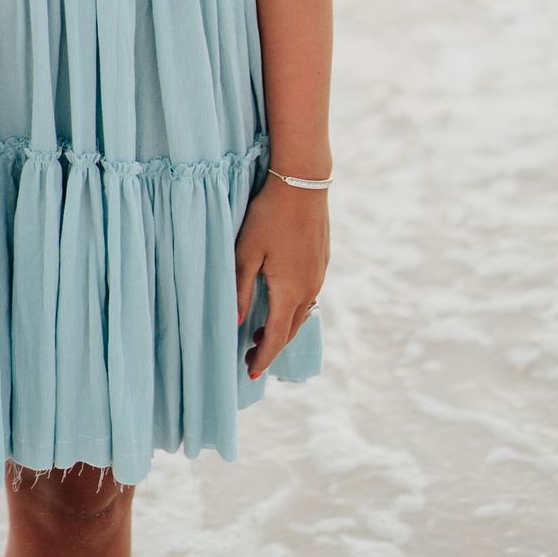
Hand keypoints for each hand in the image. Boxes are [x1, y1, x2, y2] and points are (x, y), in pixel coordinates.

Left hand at [235, 173, 328, 378]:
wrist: (303, 182)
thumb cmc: (269, 216)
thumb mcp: (246, 252)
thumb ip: (240, 289)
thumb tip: (235, 322)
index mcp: (290, 291)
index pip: (276, 337)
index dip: (263, 358)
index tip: (249, 374)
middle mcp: (310, 288)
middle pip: (291, 330)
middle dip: (271, 347)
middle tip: (250, 358)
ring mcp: (319, 274)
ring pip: (302, 313)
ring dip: (283, 328)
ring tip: (262, 335)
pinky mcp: (322, 261)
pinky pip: (308, 296)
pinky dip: (293, 310)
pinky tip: (281, 303)